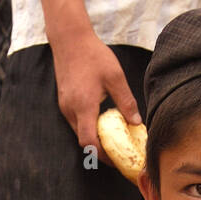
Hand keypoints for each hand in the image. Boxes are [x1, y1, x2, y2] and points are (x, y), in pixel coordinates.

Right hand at [48, 27, 139, 160]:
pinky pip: (75, 122)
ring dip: (93, 138)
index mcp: (84, 106)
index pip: (89, 142)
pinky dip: (87, 127)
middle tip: (118, 153)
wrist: (70, 40)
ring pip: (79, 132)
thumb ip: (126, 102)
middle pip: (83, 141)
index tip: (116, 159)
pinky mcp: (63, 102)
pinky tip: (101, 123)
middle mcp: (71, 110)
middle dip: (100, 150)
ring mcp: (65, 107)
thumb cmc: (93, 55)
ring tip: (112, 139)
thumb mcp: (115, 77)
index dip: (102, 155)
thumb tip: (136, 123)